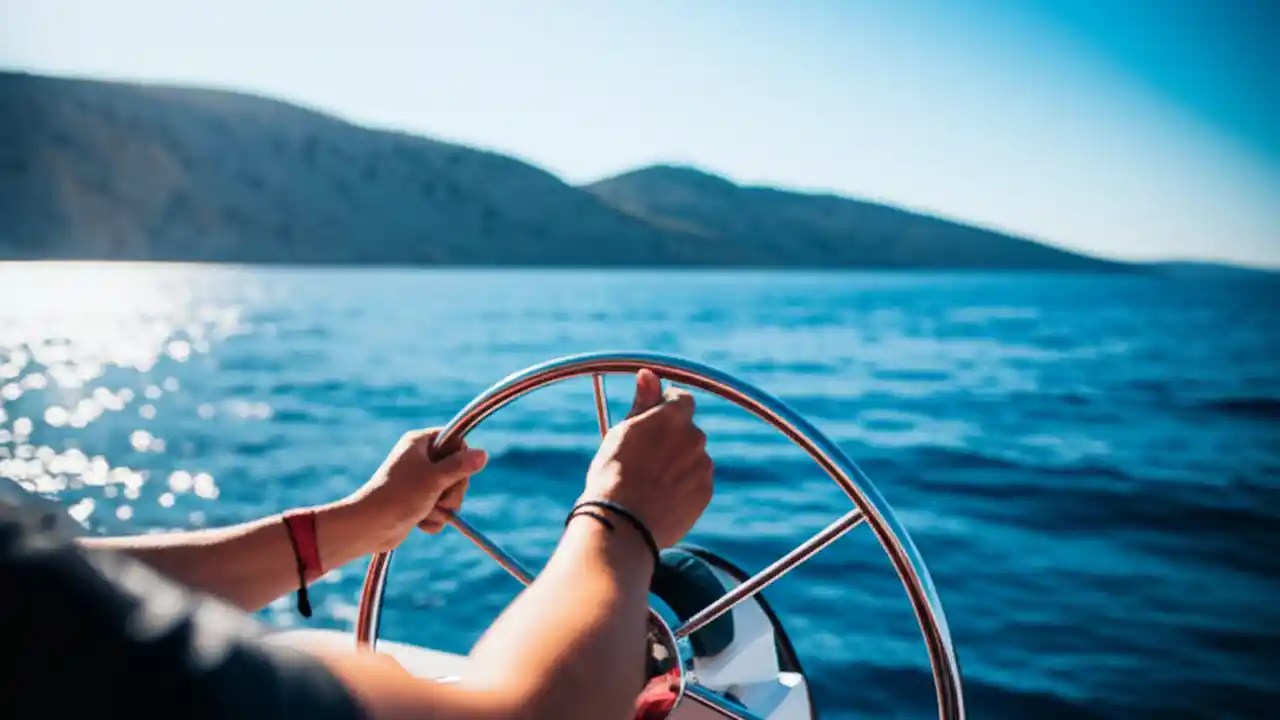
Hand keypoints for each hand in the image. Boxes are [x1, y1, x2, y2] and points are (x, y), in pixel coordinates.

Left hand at [342, 428, 487, 554]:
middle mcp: (420, 459)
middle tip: (441, 498)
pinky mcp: (418, 503)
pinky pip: (440, 509)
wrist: (369, 527)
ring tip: (427, 511)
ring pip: (451, 492)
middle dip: (454, 490)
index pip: (456, 440)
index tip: (457, 471)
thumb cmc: (399, 496)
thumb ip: (461, 466)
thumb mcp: (434, 478)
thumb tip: (484, 454)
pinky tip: (421, 523)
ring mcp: (419, 482)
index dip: (462, 457)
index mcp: (420, 443)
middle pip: (458, 470)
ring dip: (444, 507)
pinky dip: (434, 518)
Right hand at [581, 369, 713, 547]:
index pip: (681, 399)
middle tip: (645, 458)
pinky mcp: (706, 492)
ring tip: (650, 483)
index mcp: (673, 417)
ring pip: (693, 456)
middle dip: (672, 439)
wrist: (623, 526)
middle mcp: (695, 437)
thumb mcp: (622, 432)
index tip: (652, 423)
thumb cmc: (613, 476)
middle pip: (688, 430)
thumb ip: (642, 402)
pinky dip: (684, 485)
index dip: (667, 409)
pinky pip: (697, 481)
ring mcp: (703, 466)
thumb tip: (648, 374)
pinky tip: (661, 497)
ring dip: (679, 463)